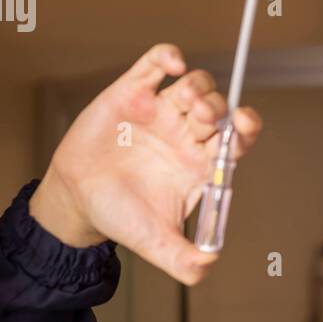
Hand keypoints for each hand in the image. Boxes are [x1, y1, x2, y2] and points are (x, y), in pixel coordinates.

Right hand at [29, 43, 262, 284]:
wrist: (77, 200)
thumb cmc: (121, 217)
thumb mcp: (153, 243)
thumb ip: (182, 259)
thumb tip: (208, 265)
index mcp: (200, 163)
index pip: (236, 138)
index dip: (246, 127)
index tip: (243, 125)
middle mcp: (186, 134)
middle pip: (217, 109)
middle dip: (215, 107)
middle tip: (201, 117)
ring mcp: (161, 111)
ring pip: (194, 85)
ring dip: (198, 86)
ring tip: (184, 100)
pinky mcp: (132, 93)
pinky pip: (155, 65)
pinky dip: (167, 57)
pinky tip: (172, 63)